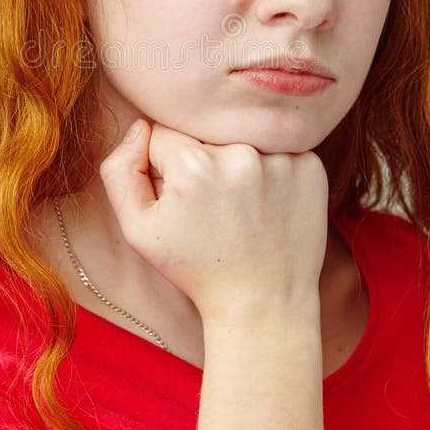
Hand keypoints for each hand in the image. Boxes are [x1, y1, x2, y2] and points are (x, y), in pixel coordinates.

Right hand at [98, 119, 328, 326]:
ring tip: (241, 205)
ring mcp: (281, 157)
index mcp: (192, 164)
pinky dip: (270, 169)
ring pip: (239, 136)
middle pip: (203, 132)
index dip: (166, 166)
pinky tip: (267, 203)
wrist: (264, 303)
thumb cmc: (196, 267)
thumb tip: (140, 126)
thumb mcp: (137, 229)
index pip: (163, 133)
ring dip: (236, 161)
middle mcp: (239, 152)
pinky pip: (276, 146)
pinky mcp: (310, 164)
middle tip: (212, 205)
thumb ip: (119, 171)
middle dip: (200, 159)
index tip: (183, 199)